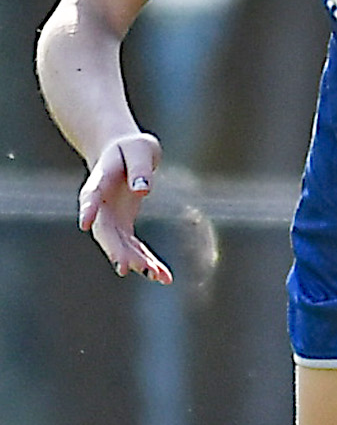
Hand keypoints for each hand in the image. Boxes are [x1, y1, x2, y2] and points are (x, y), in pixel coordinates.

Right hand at [78, 134, 171, 282]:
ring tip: (158, 276)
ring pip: (118, 244)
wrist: (123, 152)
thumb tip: (143, 190)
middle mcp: (101, 205)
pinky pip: (133, 248)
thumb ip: (140, 167)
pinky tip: (163, 276)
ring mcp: (111, 218)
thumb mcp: (140, 148)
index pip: (91, 194)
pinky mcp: (124, 226)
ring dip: (135, 261)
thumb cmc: (132, 148)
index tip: (85, 223)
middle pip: (103, 229)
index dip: (88, 208)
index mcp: (100, 179)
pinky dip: (147, 262)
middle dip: (114, 249)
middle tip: (126, 267)